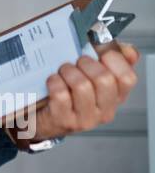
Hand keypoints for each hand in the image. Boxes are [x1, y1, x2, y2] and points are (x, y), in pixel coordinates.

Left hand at [25, 41, 139, 143]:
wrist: (44, 115)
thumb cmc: (70, 90)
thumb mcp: (94, 74)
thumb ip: (113, 59)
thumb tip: (128, 52)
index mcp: (116, 97)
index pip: (127, 78)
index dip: (113, 59)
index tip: (99, 52)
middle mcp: (105, 111)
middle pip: (104, 79)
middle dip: (86, 63)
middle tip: (77, 62)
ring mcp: (85, 119)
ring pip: (81, 85)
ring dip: (68, 71)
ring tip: (63, 72)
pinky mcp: (64, 120)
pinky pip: (60, 94)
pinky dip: (54, 81)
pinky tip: (53, 81)